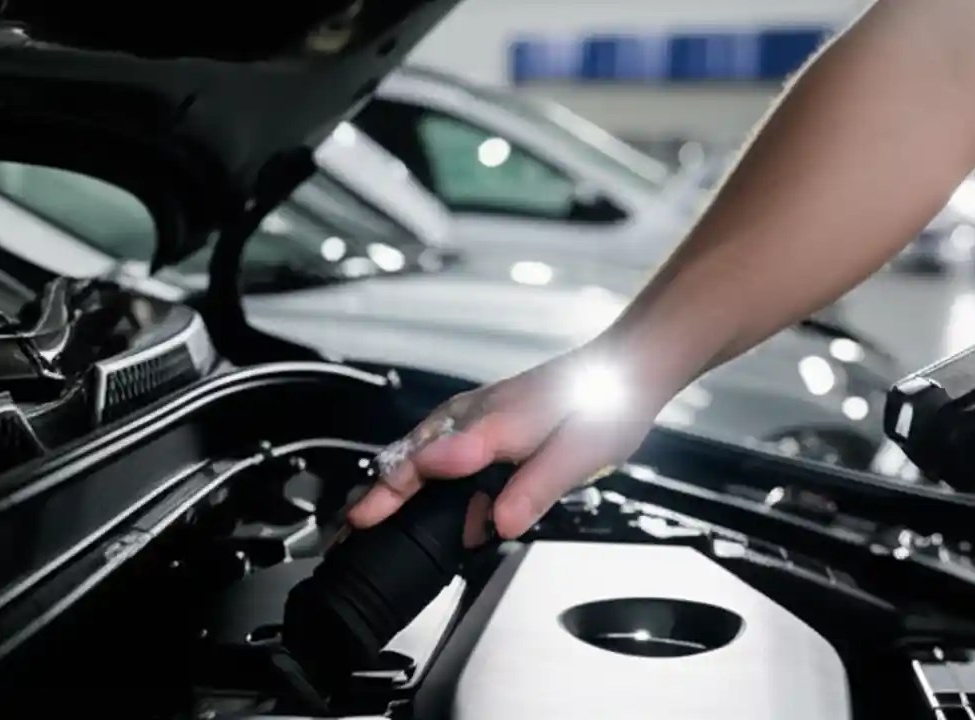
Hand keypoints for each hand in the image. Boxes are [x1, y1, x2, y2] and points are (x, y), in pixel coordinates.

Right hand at [347, 342, 669, 538]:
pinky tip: (432, 491)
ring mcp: (481, 414)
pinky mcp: (490, 418)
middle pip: (413, 455)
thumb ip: (535, 488)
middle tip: (349, 525)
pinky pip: (444, 444)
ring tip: (370, 512)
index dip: (393, 492)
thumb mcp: (578, 455)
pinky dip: (425, 468)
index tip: (365, 518)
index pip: (428, 461)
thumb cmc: (604, 405)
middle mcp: (478, 416)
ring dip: (398, 480)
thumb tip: (497, 522)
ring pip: (423, 448)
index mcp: (494, 426)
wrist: (624, 369)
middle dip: (380, 490)